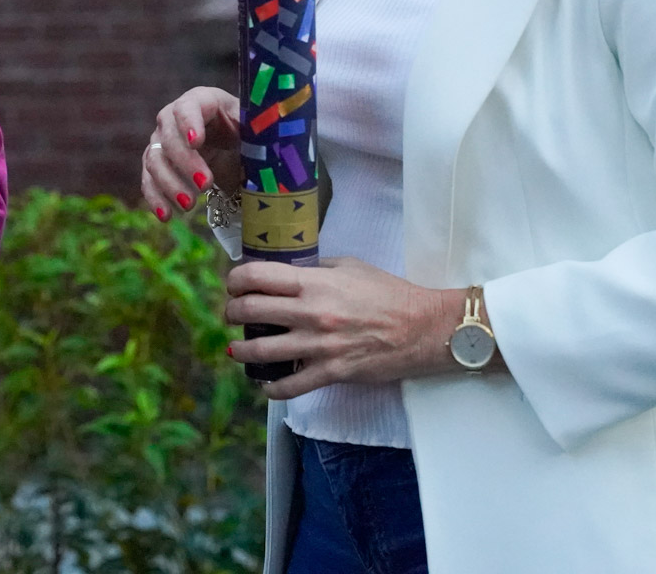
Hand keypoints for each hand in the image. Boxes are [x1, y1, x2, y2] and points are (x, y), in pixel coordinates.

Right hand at [139, 86, 244, 220]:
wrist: (239, 154)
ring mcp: (162, 141)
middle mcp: (174, 118)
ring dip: (169, 184)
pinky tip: (166, 215)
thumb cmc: (249, 136)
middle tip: (205, 184)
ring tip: (190, 205)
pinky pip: (149, 180)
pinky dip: (156, 198)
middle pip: (168, 136)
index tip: (196, 141)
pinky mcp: (158, 164)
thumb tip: (267, 138)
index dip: (188, 122)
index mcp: (203, 101)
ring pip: (155, 159)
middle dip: (185, 162)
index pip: (187, 106)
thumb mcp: (256, 131)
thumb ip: (257, 130)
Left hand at [224, 258, 470, 397]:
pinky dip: (272, 388)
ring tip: (237, 349)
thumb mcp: (350, 267)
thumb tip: (288, 274)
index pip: (256, 277)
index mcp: (314, 283)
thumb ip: (315, 269)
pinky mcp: (331, 373)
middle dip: (232, 312)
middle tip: (233, 313)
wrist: (423, 327)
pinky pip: (290, 386)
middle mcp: (310, 313)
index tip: (234, 284)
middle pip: (250, 311)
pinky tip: (267, 384)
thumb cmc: (389, 293)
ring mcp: (319, 346)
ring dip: (241, 350)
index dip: (236, 280)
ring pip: (261, 352)